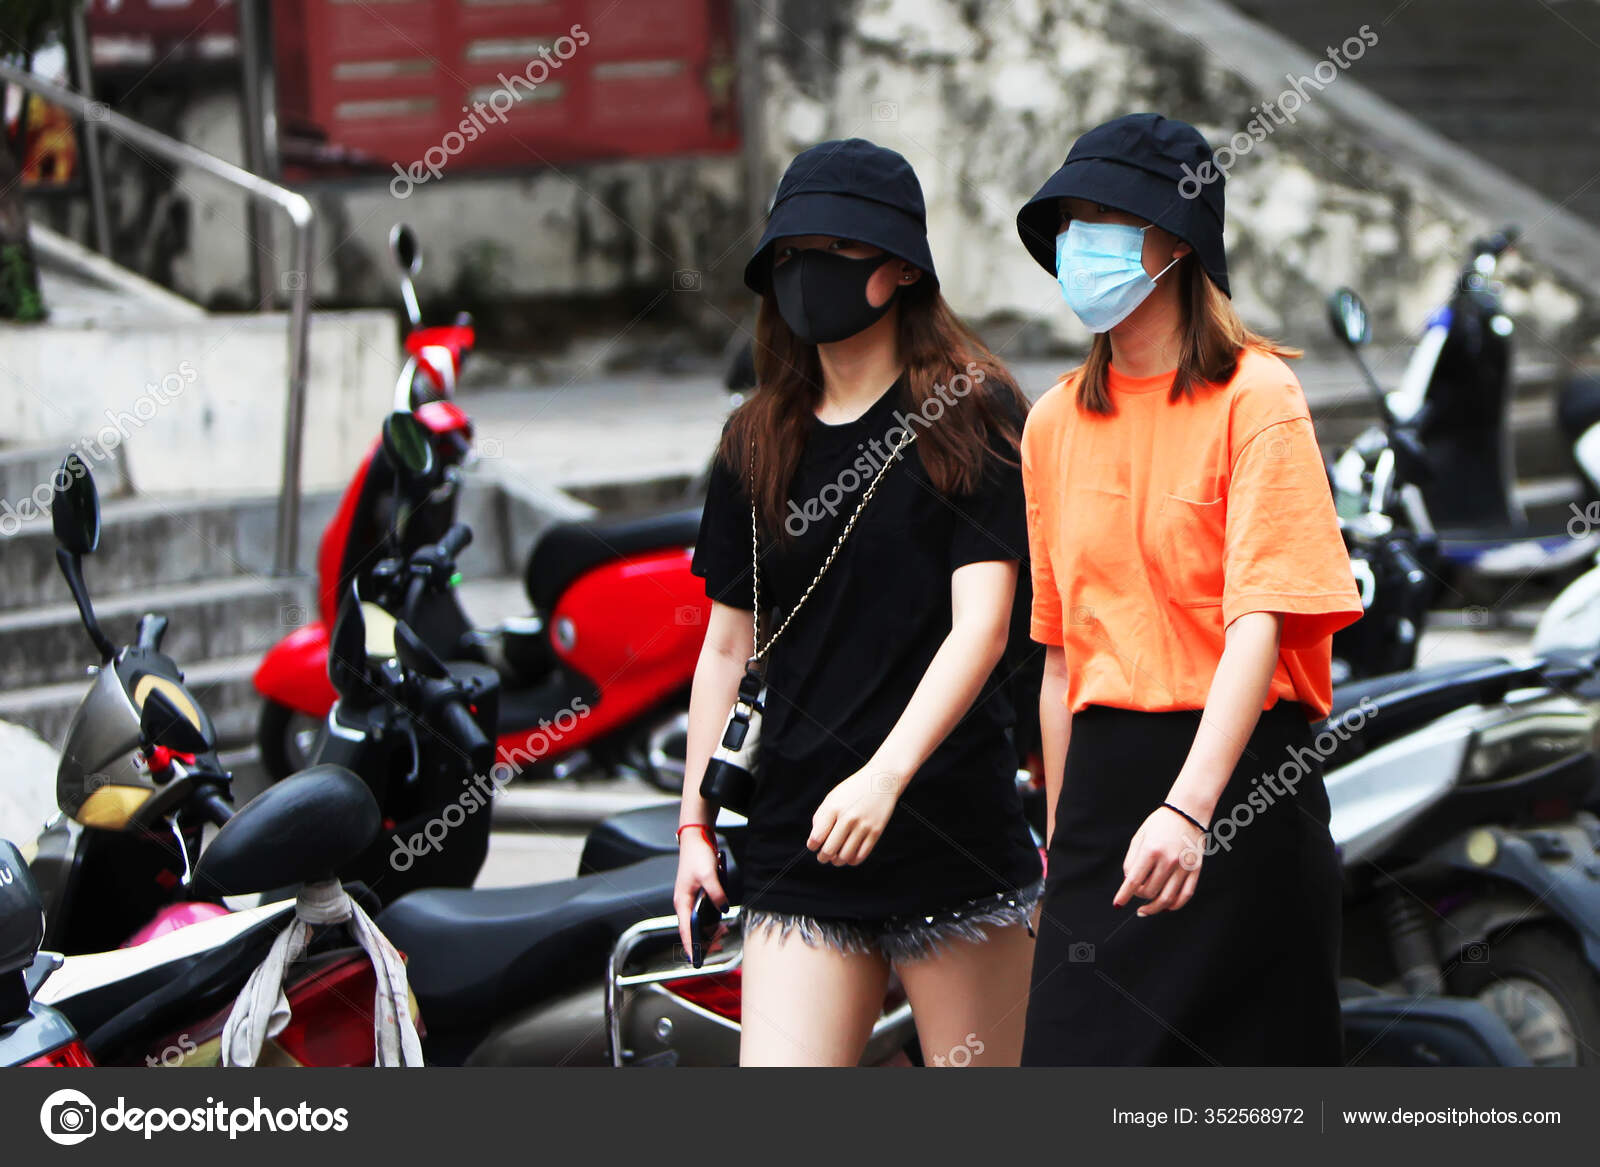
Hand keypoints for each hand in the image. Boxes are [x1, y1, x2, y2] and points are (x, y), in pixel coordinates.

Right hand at [673, 829, 727, 957]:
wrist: (696, 838)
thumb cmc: (697, 855)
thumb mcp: (709, 875)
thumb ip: (717, 893)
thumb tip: (724, 909)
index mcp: (682, 901)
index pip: (685, 929)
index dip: (690, 945)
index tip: (695, 960)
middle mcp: (684, 902)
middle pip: (692, 929)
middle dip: (704, 940)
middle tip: (719, 946)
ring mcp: (690, 898)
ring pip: (698, 922)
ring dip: (709, 930)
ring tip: (722, 934)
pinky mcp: (697, 893)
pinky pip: (703, 913)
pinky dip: (711, 920)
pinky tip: (720, 921)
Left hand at [808, 767, 905, 865]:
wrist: (881, 780)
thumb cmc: (853, 790)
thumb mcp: (832, 797)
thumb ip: (821, 817)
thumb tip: (815, 840)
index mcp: (833, 808)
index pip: (817, 837)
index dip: (812, 846)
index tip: (813, 846)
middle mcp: (848, 818)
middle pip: (829, 850)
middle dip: (823, 857)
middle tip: (823, 857)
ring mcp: (863, 825)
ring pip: (845, 856)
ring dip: (837, 861)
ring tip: (836, 858)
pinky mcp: (876, 832)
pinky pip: (861, 855)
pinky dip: (852, 860)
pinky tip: (849, 856)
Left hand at [1113, 805, 1205, 916]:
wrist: (1188, 812)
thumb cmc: (1160, 823)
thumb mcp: (1139, 837)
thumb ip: (1131, 860)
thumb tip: (1128, 882)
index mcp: (1151, 850)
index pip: (1134, 881)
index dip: (1124, 895)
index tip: (1118, 904)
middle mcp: (1168, 860)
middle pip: (1149, 891)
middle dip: (1138, 896)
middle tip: (1134, 892)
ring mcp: (1184, 867)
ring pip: (1167, 899)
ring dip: (1154, 908)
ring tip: (1145, 910)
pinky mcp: (1195, 870)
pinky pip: (1185, 895)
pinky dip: (1174, 905)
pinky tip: (1165, 907)